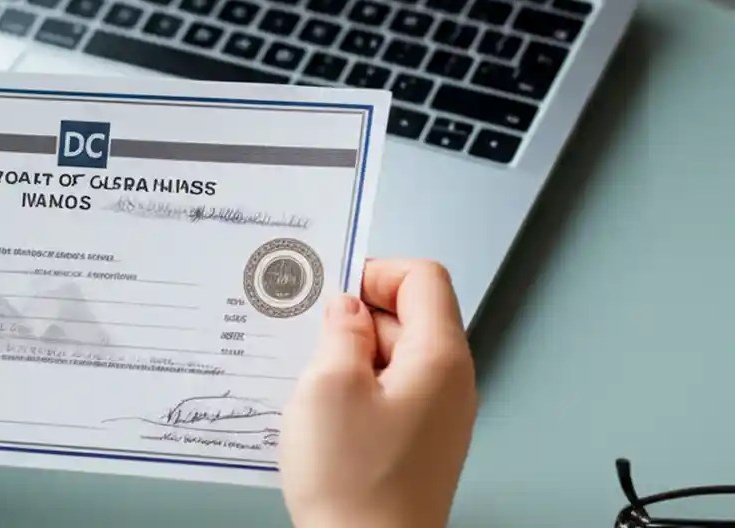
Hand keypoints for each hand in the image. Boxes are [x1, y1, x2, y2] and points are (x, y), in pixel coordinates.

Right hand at [278, 260, 476, 527]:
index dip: (376, 273)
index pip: (423, 278)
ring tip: (310, 385)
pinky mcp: (416, 443)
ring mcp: (436, 416)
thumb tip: (346, 310)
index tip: (334, 292)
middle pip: (409, 316)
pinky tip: (322, 416)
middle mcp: (449, 384)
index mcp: (440, 358)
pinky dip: (354, 391)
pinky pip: (388, 395)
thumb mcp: (328, 386)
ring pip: (394, 358)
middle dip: (356, 318)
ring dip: (349, 358)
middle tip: (309, 339)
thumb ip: (341, 332)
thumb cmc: (354, 487)